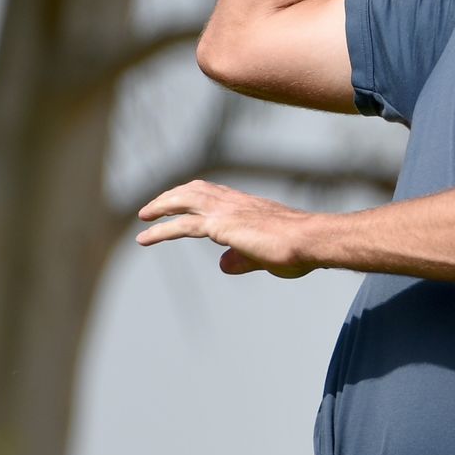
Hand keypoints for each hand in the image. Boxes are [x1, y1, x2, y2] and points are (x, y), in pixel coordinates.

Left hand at [136, 180, 317, 277]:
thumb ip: (243, 258)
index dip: (195, 195)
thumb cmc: (299, 248)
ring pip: (184, 200)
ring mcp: (226, 212)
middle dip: (172, 196)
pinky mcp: (219, 226)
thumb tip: (224, 264)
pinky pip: (182, 225)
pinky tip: (145, 238)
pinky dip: (160, 230)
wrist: (309, 240)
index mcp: (249, 206)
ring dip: (161, 206)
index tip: (182, 201)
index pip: (215, 193)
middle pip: (195, 190)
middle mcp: (235, 203)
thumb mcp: (266, 255)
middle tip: (154, 207)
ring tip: (144, 217)